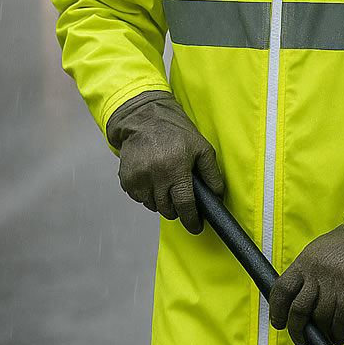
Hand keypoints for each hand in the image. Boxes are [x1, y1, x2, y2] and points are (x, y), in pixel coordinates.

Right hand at [107, 92, 223, 232]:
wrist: (143, 118)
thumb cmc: (174, 131)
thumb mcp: (201, 148)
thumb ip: (212, 174)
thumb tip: (217, 196)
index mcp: (175, 168)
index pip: (185, 205)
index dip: (192, 219)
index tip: (196, 226)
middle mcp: (155, 175)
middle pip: (168, 210)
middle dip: (177, 209)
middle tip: (181, 197)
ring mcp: (138, 178)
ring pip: (153, 206)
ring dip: (162, 202)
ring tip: (166, 183)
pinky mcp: (126, 180)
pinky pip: (140, 199)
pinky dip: (148, 195)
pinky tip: (153, 179)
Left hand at [269, 221, 343, 344]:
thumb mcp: (318, 252)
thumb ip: (305, 273)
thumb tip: (295, 299)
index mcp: (304, 262)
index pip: (281, 289)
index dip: (277, 310)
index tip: (278, 322)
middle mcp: (316, 273)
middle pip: (298, 309)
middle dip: (297, 329)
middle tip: (300, 339)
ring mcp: (335, 283)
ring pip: (321, 318)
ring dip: (322, 332)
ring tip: (325, 335)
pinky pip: (341, 321)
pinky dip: (339, 333)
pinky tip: (339, 336)